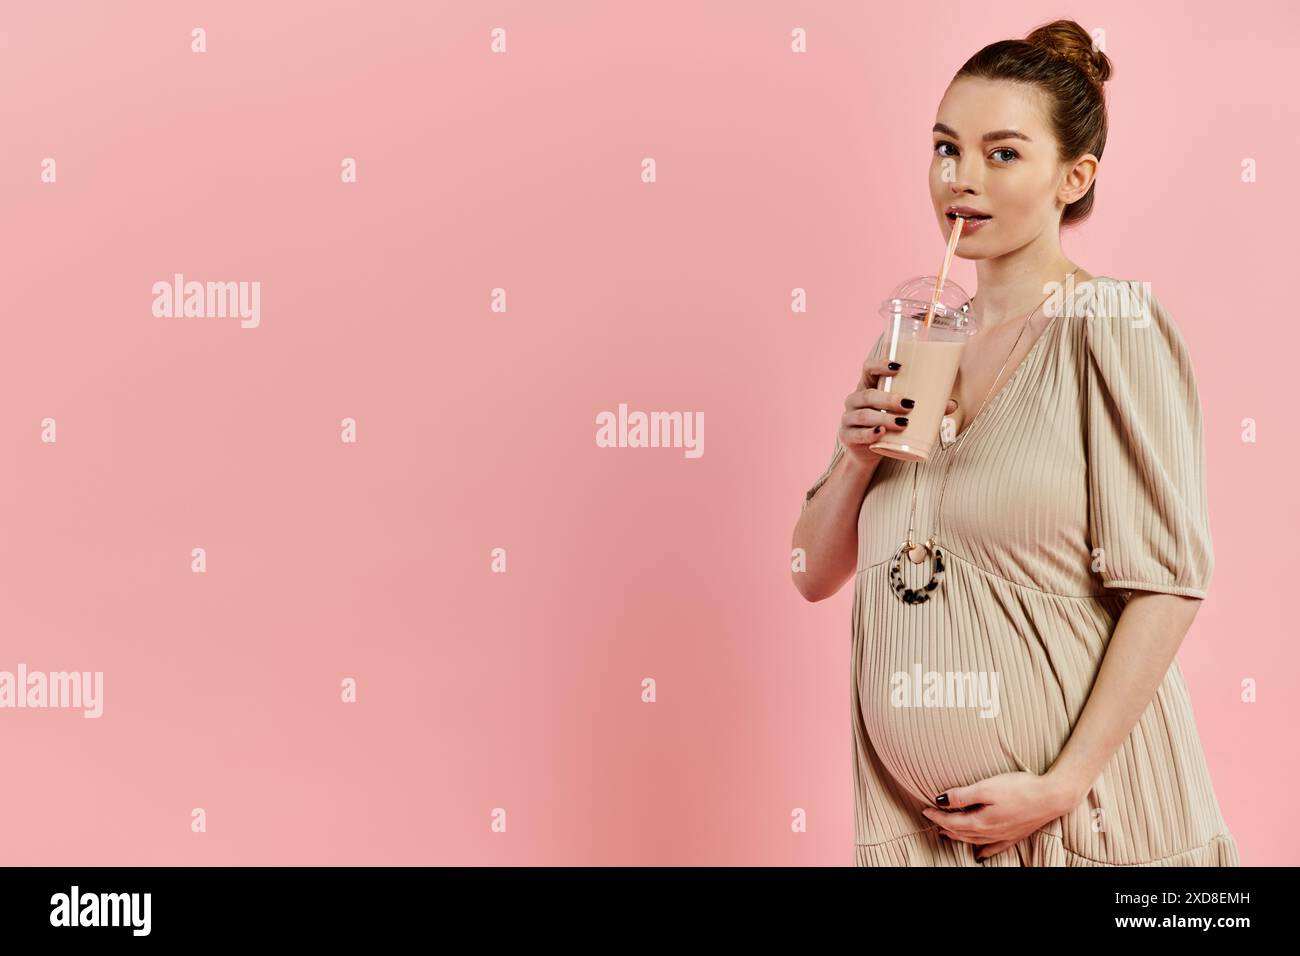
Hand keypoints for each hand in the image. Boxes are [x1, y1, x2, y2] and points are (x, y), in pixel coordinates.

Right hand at [839, 357, 957, 468]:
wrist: (868, 452)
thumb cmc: (887, 425)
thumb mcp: (902, 413)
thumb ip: (925, 408)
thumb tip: (951, 404)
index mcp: (867, 387)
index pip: (867, 368)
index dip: (880, 364)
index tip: (898, 366)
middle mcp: (854, 400)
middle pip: (867, 395)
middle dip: (888, 398)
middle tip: (909, 404)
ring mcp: (848, 419)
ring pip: (864, 415)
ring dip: (884, 418)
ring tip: (902, 423)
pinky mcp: (847, 437)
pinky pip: (857, 434)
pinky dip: (870, 434)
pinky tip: (881, 433)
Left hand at [920, 772, 1075, 861]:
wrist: (1052, 796)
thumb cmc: (1019, 788)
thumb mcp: (986, 787)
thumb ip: (962, 796)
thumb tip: (940, 800)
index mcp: (981, 821)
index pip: (951, 822)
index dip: (936, 816)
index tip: (924, 809)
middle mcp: (990, 832)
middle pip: (961, 833)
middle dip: (944, 827)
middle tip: (932, 820)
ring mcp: (1003, 835)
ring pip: (974, 840)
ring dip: (959, 837)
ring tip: (947, 833)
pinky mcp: (1015, 835)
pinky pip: (994, 848)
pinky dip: (983, 851)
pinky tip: (979, 855)